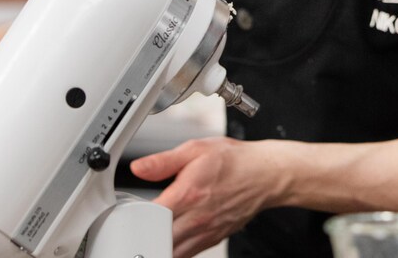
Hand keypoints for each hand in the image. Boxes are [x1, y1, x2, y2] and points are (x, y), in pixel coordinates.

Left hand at [131, 137, 287, 257]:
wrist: (266, 174)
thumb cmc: (235, 161)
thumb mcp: (196, 150)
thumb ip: (164, 161)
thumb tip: (139, 167)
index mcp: (187, 194)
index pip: (149, 217)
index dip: (135, 216)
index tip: (130, 210)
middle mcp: (196, 218)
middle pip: (158, 241)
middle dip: (145, 236)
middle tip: (140, 225)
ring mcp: (206, 232)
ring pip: (173, 253)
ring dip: (160, 246)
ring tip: (154, 234)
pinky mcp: (214, 239)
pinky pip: (188, 254)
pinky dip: (176, 250)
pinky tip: (173, 238)